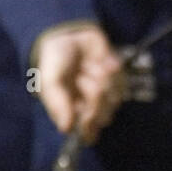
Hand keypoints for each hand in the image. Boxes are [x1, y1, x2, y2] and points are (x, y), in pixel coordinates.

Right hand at [34, 23, 122, 143]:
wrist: (68, 35)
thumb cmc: (55, 62)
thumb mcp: (50, 82)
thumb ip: (57, 104)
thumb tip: (66, 128)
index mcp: (73, 117)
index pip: (89, 136)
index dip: (89, 125)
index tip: (82, 109)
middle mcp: (91, 111)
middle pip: (104, 117)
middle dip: (92, 94)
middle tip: (79, 78)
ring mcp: (107, 97)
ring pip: (114, 99)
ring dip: (99, 78)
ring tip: (86, 67)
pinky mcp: (118, 82)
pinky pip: (121, 81)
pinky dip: (109, 69)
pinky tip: (98, 62)